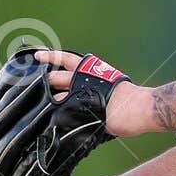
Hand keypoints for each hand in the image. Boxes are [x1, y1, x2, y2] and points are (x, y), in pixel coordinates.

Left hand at [33, 49, 152, 137]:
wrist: (139, 107)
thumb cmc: (129, 97)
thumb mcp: (108, 82)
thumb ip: (93, 86)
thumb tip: (84, 93)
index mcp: (89, 69)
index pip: (65, 59)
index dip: (50, 56)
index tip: (37, 55)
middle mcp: (81, 80)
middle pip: (54, 78)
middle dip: (44, 82)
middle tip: (35, 85)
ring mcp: (79, 96)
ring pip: (55, 97)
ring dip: (49, 102)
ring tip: (45, 107)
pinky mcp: (80, 112)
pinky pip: (62, 115)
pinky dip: (57, 117)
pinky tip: (53, 120)